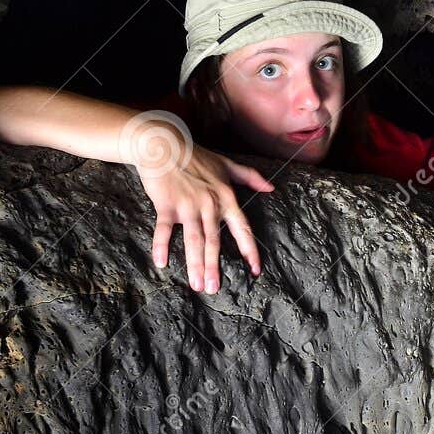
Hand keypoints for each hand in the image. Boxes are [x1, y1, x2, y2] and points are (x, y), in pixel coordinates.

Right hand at [132, 127, 274, 292]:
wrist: (164, 143)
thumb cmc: (196, 156)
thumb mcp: (227, 164)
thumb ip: (251, 177)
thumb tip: (272, 187)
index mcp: (225, 198)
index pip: (242, 228)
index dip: (249, 250)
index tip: (255, 270)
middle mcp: (209, 204)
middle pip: (214, 241)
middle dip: (214, 267)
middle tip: (213, 289)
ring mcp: (188, 205)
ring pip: (194, 240)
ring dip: (194, 264)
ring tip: (196, 285)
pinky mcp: (167, 204)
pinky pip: (165, 229)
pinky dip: (162, 245)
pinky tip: (161, 262)